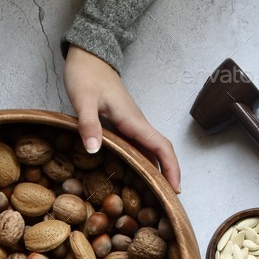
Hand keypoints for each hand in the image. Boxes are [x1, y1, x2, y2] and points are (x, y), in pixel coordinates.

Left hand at [64, 46, 180, 192]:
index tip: (175, 189)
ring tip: (155, 197)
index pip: (161, 147)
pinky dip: (142, 163)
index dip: (171, 168)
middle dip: (168, 176)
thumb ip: (88, 123)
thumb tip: (93, 149)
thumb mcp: (83, 99)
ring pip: (151, 151)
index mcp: (133, 120)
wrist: (88, 56)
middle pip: (160, 153)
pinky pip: (139, 147)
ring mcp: (131, 124)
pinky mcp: (124, 125)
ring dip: (156, 172)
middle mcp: (136, 124)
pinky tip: (136, 177)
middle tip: (167, 202)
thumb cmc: (86, 75)